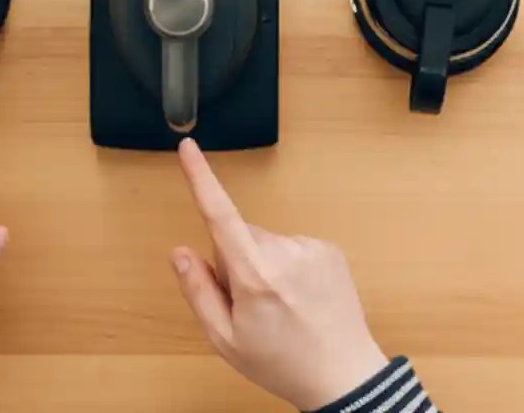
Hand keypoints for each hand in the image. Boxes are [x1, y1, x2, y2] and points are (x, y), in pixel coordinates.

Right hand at [170, 139, 388, 410]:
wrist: (343, 375)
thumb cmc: (281, 363)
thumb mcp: (226, 340)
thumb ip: (199, 291)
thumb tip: (180, 252)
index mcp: (255, 275)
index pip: (220, 216)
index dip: (201, 179)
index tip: (188, 148)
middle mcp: (285, 252)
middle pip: (240, 236)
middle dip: (236, 261)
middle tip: (250, 305)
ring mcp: (311, 248)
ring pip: (265, 242)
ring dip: (263, 264)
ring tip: (280, 306)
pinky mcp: (328, 249)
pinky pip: (291, 247)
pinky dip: (288, 266)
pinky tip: (299, 298)